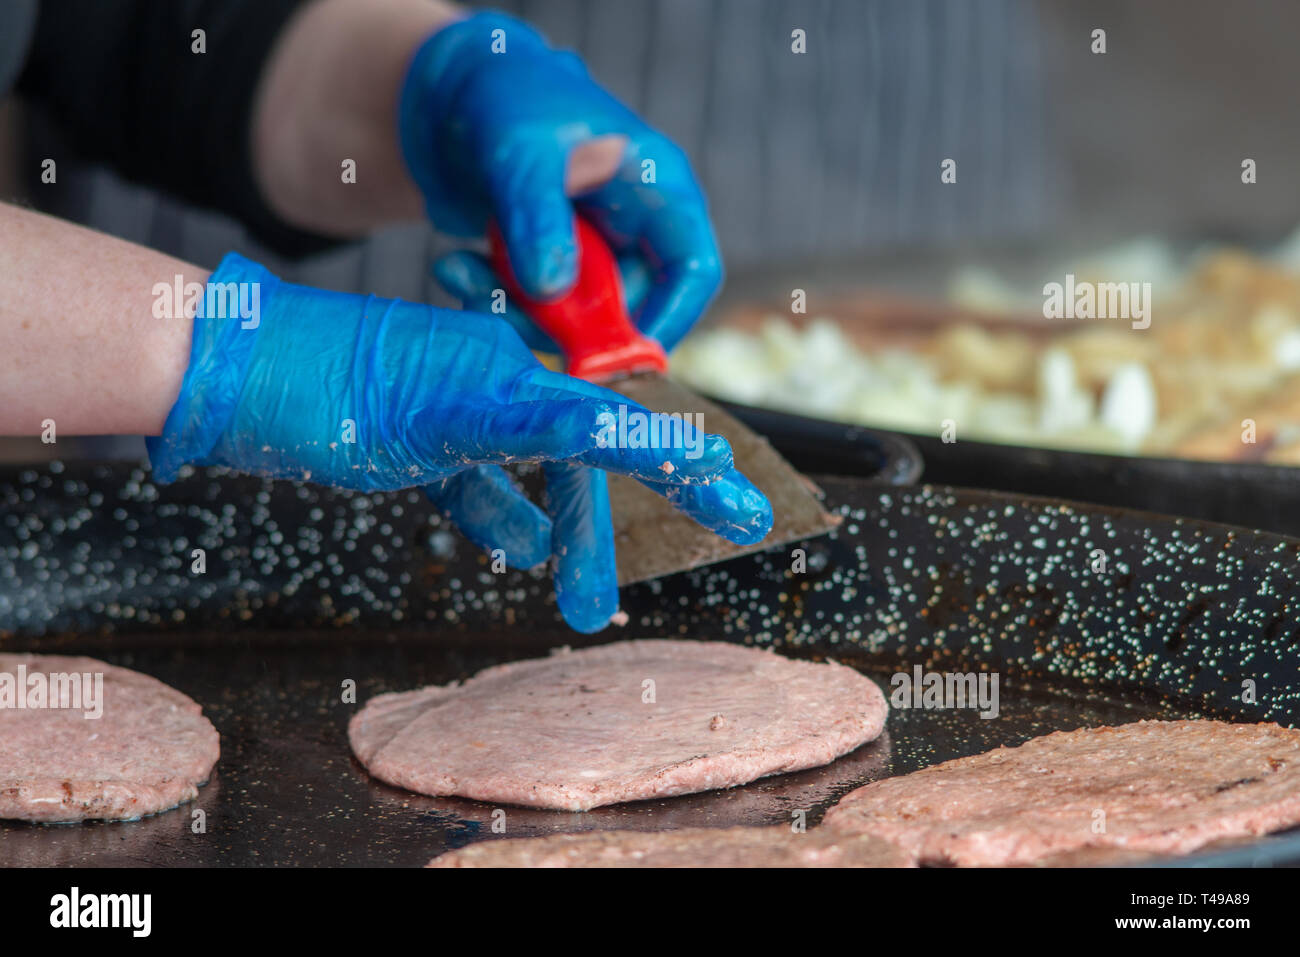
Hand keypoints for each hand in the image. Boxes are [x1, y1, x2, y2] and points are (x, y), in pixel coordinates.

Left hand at [147, 253, 768, 631]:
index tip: (744, 510)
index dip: (687, 469)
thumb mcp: (465, 407)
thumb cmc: (340, 381)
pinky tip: (517, 547)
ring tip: (582, 602)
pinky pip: (475, 483)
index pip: (625, 425)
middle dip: (620, 528)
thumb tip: (656, 435)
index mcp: (523, 370)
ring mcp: (457, 413)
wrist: (229, 371)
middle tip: (646, 591)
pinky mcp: (415, 438)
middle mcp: (500, 384)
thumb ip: (563, 423)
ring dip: (565, 537)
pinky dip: (500, 516)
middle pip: (583, 463)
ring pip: (534, 479)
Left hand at [399, 11, 721, 351]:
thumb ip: (538, 217)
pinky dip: (493, 302)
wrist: (450, 96)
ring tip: (458, 270)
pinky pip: (533, 313)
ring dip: (515, 311)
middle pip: (624, 310)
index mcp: (656, 191)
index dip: (666, 320)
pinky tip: (456, 267)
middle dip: (562, 323)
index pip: (692, 271)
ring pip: (573, 322)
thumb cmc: (505, 98)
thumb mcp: (521, 151)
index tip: (614, 354)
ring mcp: (591, 255)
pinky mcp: (549, 271)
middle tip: (502, 306)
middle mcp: (633, 231)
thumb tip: (553, 288)